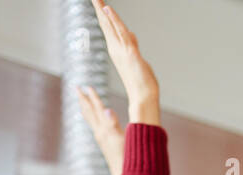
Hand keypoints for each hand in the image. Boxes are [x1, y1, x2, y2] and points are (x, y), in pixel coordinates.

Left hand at [76, 85, 123, 174]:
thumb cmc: (125, 158)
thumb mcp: (122, 138)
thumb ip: (113, 122)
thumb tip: (106, 109)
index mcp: (104, 129)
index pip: (98, 109)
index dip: (94, 97)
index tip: (88, 86)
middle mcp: (100, 132)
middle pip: (90, 112)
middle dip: (84, 99)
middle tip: (77, 88)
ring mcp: (101, 138)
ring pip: (90, 119)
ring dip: (86, 108)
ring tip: (82, 101)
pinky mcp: (104, 143)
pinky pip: (94, 126)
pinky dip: (91, 118)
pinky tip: (93, 120)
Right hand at [90, 0, 160, 124]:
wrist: (144, 98)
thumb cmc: (142, 83)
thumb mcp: (137, 59)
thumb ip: (132, 45)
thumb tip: (130, 33)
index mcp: (118, 51)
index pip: (109, 30)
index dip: (104, 17)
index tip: (99, 4)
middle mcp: (116, 49)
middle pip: (105, 25)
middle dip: (99, 10)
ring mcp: (121, 50)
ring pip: (110, 26)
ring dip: (103, 11)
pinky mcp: (129, 52)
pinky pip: (120, 32)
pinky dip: (113, 20)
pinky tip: (107, 9)